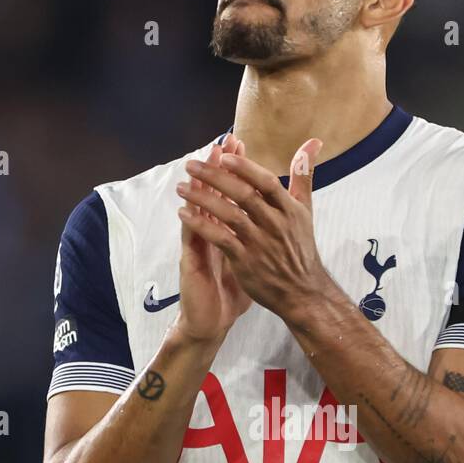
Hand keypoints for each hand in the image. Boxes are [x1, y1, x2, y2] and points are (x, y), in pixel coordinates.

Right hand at [175, 135, 252, 342]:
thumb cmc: (230, 290)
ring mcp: (199, 245)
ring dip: (201, 188)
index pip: (230, 192)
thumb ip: (260, 236)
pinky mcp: (191, 262)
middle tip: (221, 142)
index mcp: (227, 229)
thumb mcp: (249, 260)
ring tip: (201, 164)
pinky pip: (191, 240)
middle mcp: (211, 231)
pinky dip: (190, 224)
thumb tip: (275, 218)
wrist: (212, 320)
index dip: (236, 169)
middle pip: (213, 194)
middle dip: (218, 168)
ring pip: (198, 211)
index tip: (240, 145)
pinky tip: (187, 209)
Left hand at [175, 138, 333, 321]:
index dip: (245, 167)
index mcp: (289, 210)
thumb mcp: (306, 210)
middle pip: (243, 195)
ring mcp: (260, 244)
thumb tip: (312, 142)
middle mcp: (275, 225)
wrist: (302, 292)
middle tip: (191, 165)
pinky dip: (201, 225)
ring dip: (202, 199)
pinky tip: (184, 214)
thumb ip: (303, 176)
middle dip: (215, 177)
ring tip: (181, 187)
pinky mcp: (245, 262)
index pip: (266, 182)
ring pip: (228, 215)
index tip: (224, 155)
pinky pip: (220, 239)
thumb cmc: (301, 248)